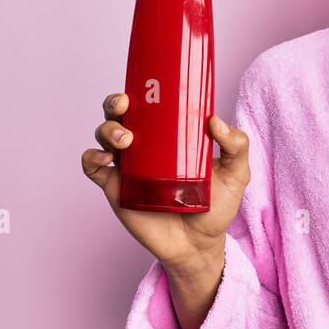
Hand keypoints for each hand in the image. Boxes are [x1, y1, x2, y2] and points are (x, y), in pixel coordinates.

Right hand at [80, 92, 249, 278]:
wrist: (199, 245)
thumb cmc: (217, 206)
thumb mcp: (236, 175)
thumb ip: (237, 147)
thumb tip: (215, 121)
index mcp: (172, 134)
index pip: (152, 103)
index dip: (143, 88)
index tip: (147, 83)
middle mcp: (146, 144)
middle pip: (120, 113)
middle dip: (116, 102)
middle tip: (127, 105)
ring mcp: (128, 164)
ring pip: (104, 134)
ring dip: (108, 129)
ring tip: (125, 140)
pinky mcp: (115, 186)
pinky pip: (92, 166)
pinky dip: (92, 156)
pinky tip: (105, 158)